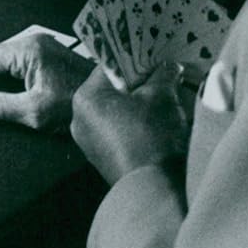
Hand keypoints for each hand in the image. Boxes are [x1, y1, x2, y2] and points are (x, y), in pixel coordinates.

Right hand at [0, 32, 93, 130]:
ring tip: (20, 105)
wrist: (110, 102)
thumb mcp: (34, 111)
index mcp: (27, 50)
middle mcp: (32, 41)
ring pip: (3, 63)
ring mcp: (40, 46)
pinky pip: (18, 65)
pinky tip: (29, 98)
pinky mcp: (46, 55)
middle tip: (5, 109)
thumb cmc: (75, 106)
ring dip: (4, 86)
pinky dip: (16, 83)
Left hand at [71, 62, 189, 184]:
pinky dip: (135, 125)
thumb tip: (169, 66)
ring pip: (116, 112)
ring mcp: (88, 141)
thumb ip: (163, 75)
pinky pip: (118, 131)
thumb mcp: (162, 97)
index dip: (135, 60)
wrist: (156, 189)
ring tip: (164, 102)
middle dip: (139, 84)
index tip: (155, 58)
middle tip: (162, 79)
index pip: (110, 66)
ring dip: (139, 105)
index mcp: (86, 97)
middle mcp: (79, 118)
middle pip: (112, 90)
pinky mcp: (101, 159)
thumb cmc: (154, 136)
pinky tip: (157, 126)